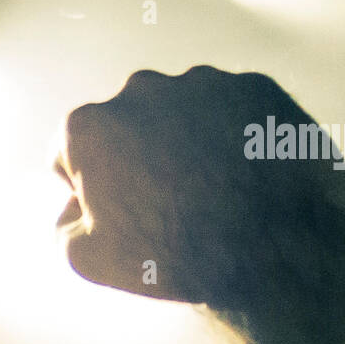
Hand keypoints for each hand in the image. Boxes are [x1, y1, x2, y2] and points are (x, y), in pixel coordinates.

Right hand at [56, 66, 344, 307]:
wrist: (280, 251)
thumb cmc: (177, 257)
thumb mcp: (90, 260)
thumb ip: (63, 225)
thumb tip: (74, 207)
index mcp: (90, 127)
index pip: (69, 153)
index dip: (89, 190)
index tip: (118, 215)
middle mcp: (140, 89)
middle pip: (125, 125)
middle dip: (137, 156)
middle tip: (167, 204)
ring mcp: (203, 82)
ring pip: (181, 112)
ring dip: (187, 143)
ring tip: (214, 194)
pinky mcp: (257, 87)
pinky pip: (233, 109)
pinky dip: (235, 136)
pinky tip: (248, 178)